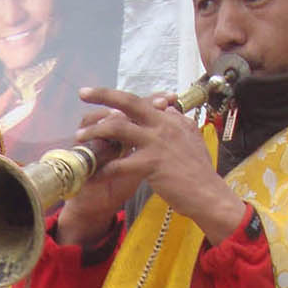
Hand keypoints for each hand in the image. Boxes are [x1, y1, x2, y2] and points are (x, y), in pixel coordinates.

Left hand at [57, 87, 245, 249]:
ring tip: (80, 136)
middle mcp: (163, 124)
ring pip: (119, 128)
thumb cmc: (199, 171)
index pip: (142, 102)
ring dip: (96, 131)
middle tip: (83, 93)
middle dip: (104, 95)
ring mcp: (157, 142)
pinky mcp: (151, 163)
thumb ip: (178, 122)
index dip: (121, 99)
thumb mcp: (192, 138)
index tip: (105, 96)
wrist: (208, 194)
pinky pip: (120, 164)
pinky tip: (92, 174)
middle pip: (129, 102)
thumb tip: (169, 108)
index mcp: (171, 119)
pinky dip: (103, 169)